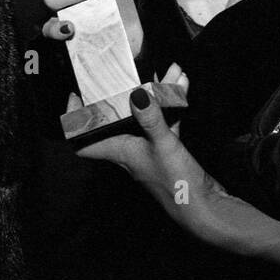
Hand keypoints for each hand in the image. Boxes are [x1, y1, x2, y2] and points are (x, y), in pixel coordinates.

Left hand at [74, 69, 242, 246]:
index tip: (76, 96)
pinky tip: (182, 86)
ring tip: (170, 71)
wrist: (203, 208)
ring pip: (144, 116)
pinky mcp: (168, 149)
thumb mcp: (163, 145)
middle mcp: (129, 150)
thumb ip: (151, 118)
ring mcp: (149, 149)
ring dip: (154, 93)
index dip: (75, 122)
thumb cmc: (176, 183)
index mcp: (119, 151)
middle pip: (115, 120)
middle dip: (122, 93)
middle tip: (124, 71)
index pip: (83, 141)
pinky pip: (165, 120)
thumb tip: (137, 93)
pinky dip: (172, 104)